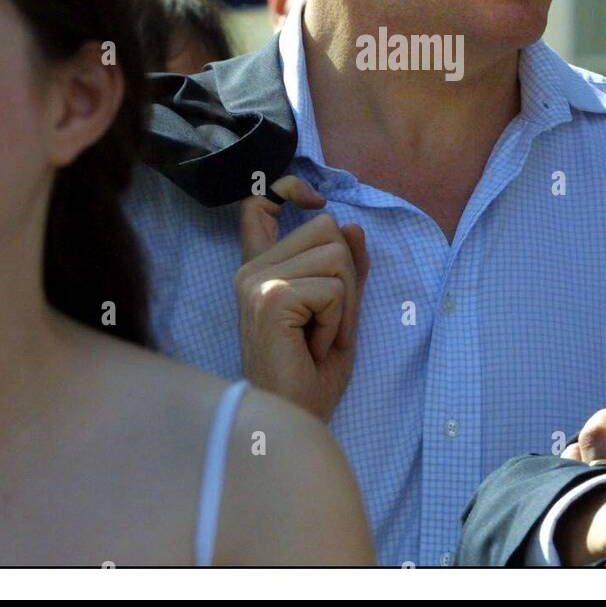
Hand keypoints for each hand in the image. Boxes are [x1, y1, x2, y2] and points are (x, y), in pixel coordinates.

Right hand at [235, 175, 368, 421]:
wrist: (293, 418)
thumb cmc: (310, 374)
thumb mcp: (338, 312)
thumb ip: (346, 268)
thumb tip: (354, 226)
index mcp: (260, 270)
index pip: (259, 205)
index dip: (289, 188)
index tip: (312, 198)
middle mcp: (251, 270)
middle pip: (328, 230)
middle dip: (347, 277)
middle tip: (327, 323)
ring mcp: (257, 282)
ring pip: (337, 256)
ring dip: (345, 304)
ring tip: (319, 337)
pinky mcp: (271, 298)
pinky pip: (335, 288)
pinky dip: (339, 321)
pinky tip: (314, 346)